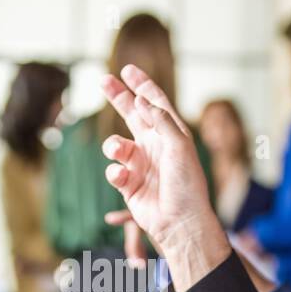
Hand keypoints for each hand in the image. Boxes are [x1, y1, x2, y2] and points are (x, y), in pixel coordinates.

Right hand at [100, 65, 229, 291]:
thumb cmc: (186, 185)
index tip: (127, 70)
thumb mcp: (180, 146)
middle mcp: (154, 146)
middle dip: (118, 98)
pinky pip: (114, 171)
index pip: (155, 103)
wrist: (179, 221)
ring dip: (113, 145)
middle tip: (103, 80)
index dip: (142, 85)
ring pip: (116, 145)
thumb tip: (141, 100)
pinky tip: (123, 178)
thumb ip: (161, 121)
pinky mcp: (129, 184)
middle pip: (132, 115)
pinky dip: (115, 172)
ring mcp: (140, 165)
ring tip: (119, 152)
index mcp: (170, 134)